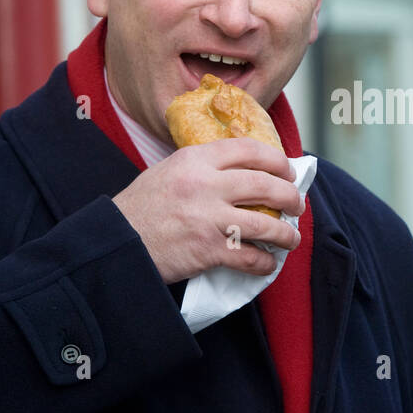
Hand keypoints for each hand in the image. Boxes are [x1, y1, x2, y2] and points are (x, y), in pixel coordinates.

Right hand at [112, 138, 303, 284]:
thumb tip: (243, 173)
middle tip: (296, 205)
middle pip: (265, 184)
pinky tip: (266, 263)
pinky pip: (250, 256)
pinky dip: (264, 262)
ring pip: (265, 223)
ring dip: (285, 234)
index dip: (276, 160)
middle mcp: (205, 184)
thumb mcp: (168, 171)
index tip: (287, 170)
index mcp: (195, 159)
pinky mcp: (208, 250)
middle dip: (289, 195)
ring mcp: (209, 218)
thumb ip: (202, 168)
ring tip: (290, 239)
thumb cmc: (141, 208)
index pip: (248, 149)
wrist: (116, 242)